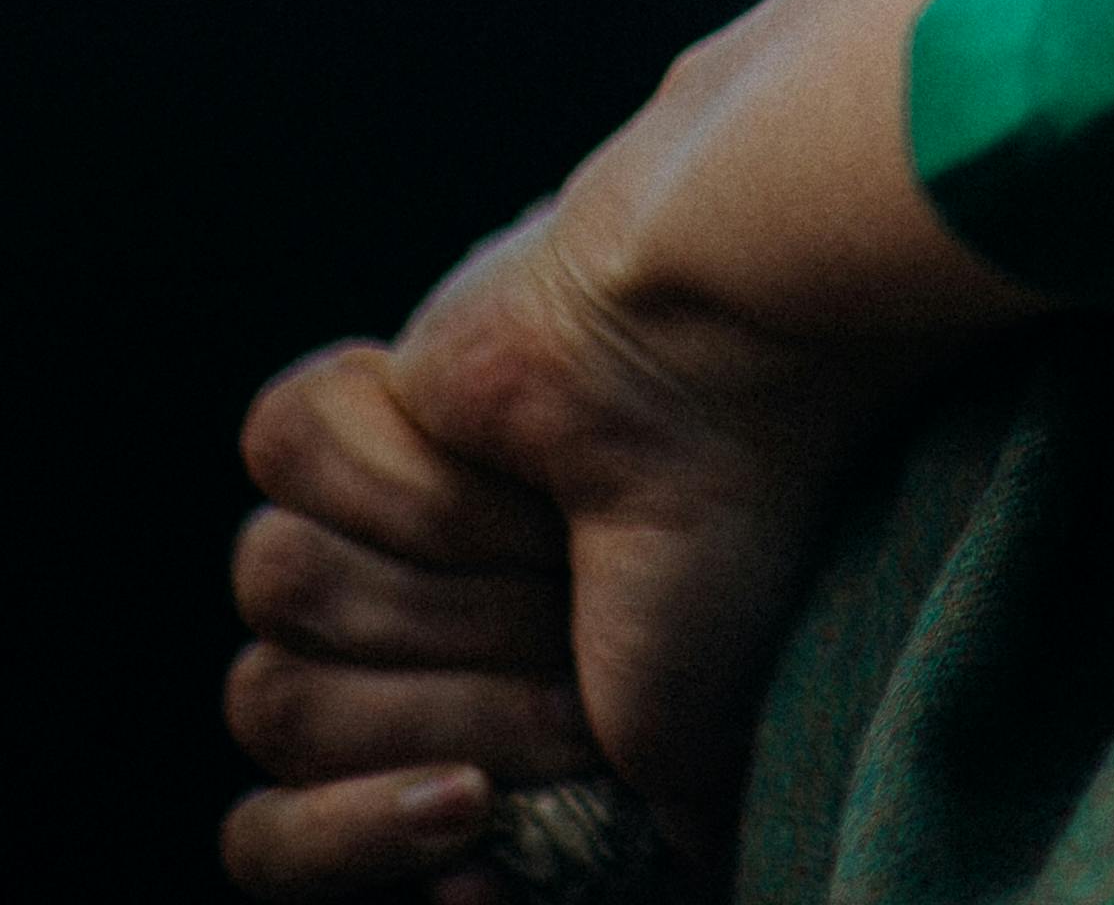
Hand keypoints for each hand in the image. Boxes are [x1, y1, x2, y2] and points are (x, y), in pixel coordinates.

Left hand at [222, 0, 1049, 887]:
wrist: (721, 369)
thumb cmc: (730, 537)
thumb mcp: (671, 737)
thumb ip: (586, 838)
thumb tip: (479, 894)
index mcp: (448, 708)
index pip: (274, 837)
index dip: (355, 837)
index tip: (465, 813)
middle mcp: (388, 625)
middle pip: (280, 716)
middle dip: (444, 688)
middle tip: (565, 639)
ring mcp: (347, 521)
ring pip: (279, 601)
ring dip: (442, 574)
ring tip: (551, 529)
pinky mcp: (319, 415)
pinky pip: (279, 479)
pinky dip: (398, 464)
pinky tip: (491, 438)